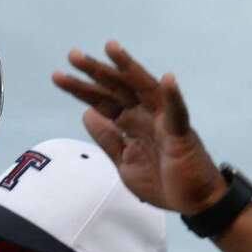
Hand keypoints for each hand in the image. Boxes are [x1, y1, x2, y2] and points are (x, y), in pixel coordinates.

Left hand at [52, 41, 226, 214]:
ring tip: (111, 48)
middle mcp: (146, 116)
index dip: (81, 89)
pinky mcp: (181, 134)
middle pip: (117, 88)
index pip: (102, 101)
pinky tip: (168, 80)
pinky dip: (173, 97)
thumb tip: (87, 114)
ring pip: (144, 89)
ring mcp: (164, 122)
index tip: (58, 76)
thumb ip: (108, 139)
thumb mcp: (124, 162)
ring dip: (128, 68)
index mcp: (131, 123)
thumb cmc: (162, 182)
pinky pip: (177, 113)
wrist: (192, 203)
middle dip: (95, 72)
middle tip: (72, 55)